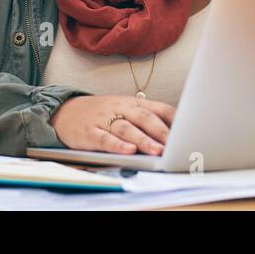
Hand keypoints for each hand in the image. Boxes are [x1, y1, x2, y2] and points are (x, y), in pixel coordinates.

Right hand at [50, 95, 175, 155]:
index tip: (190, 131)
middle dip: (161, 131)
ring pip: (126, 128)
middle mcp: (120, 108)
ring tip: (157, 151)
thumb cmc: (102, 113)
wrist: (64, 111)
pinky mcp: (89, 132)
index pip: (159, 108)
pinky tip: (128, 150)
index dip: (175, 120)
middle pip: (144, 117)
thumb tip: (177, 133)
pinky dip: (117, 145)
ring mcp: (104, 119)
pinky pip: (104, 138)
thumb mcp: (125, 110)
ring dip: (143, 140)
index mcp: (132, 102)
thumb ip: (147, 118)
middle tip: (176, 144)